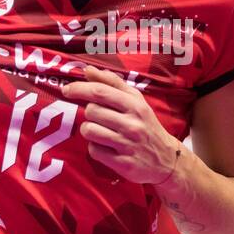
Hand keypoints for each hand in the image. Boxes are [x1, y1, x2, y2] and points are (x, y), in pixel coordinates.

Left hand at [63, 66, 179, 185]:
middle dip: (89, 113)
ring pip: (89, 131)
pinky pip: (94, 151)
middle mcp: (132, 124)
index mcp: (135, 106)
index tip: (66, 90)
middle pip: (91, 111)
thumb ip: (112, 83)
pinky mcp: (123, 164)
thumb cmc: (145, 125)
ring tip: (102, 132)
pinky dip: (95, 148)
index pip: (100, 92)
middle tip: (100, 118)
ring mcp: (128, 145)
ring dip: (90, 131)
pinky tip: (107, 147)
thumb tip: (88, 70)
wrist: (166, 159)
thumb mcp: (135, 101)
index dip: (79, 89)